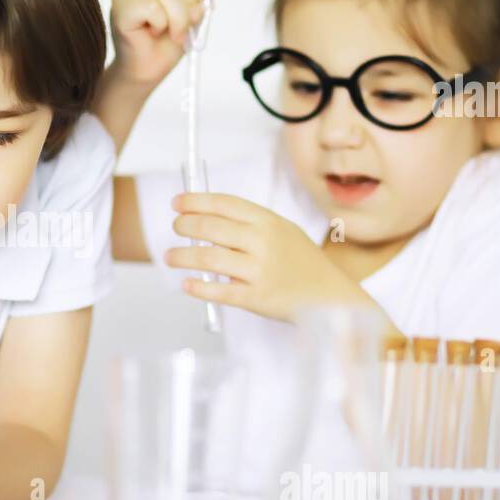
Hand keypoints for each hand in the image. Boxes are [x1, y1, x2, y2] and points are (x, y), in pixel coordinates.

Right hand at [108, 0, 210, 86]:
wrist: (147, 68)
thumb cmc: (166, 38)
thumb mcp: (192, 8)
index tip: (187, 5)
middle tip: (182, 23)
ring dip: (178, 17)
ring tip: (172, 32)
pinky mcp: (119, 10)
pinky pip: (153, 7)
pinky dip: (162, 24)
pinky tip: (153, 32)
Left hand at [163, 192, 360, 322]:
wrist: (329, 296)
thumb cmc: (301, 262)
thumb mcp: (282, 231)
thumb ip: (250, 223)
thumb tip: (207, 216)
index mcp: (268, 221)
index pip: (224, 204)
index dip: (196, 201)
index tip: (177, 203)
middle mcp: (263, 242)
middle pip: (211, 228)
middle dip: (185, 225)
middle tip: (175, 227)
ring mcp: (259, 270)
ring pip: (209, 258)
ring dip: (182, 256)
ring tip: (170, 257)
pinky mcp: (257, 298)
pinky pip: (219, 291)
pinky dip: (198, 287)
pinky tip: (186, 284)